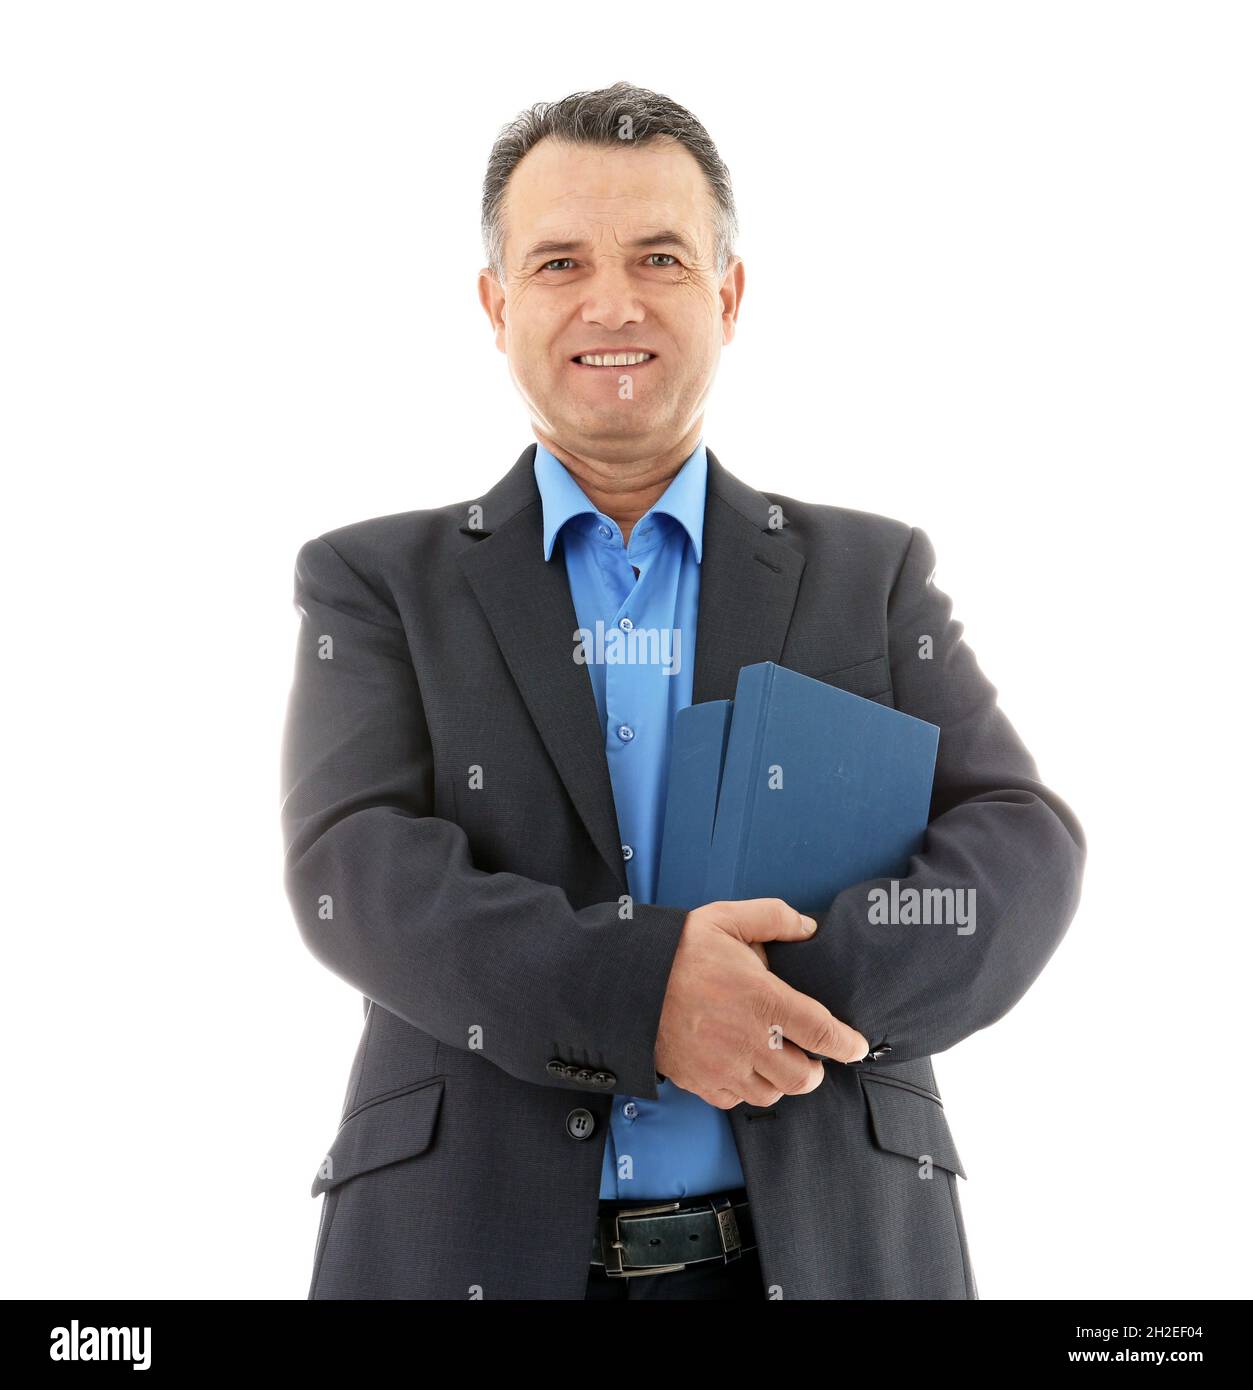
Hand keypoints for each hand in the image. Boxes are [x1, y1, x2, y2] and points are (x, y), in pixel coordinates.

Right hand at [654, 898, 868, 1109]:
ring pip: (772, 1093)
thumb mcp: (727, 918)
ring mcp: (724, 1066)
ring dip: (781, 1080)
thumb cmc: (679, 950)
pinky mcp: (702, 1082)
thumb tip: (808, 927)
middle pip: (803, 1076)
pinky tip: (742, 1066)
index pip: (821, 1032)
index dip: (846, 1044)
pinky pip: (737, 1100)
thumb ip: (774, 918)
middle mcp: (748, 1040)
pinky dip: (747, 1088)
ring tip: (776, 1060)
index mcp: (762, 999)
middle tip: (812, 1054)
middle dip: (815, 1068)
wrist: (628, 984)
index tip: (857, 1046)